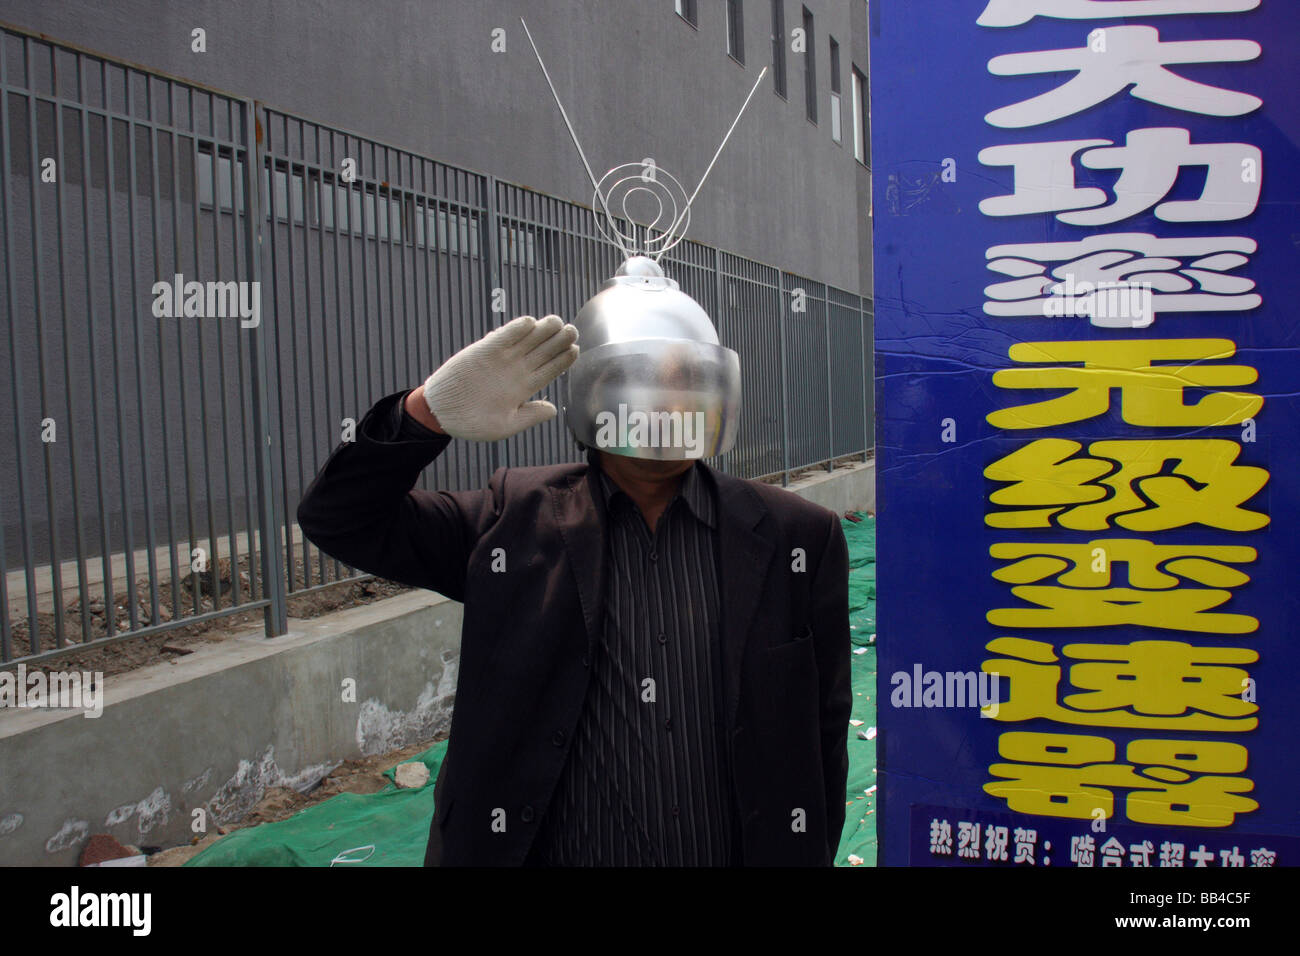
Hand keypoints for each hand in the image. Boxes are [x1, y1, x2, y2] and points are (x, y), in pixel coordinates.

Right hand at [420, 314, 578, 440]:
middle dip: (558, 341)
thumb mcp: (505, 426)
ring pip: (527, 340)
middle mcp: (515, 371)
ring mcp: (501, 359)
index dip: (563, 360)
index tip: (575, 350)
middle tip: (572, 331)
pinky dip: (515, 329)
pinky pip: (503, 337)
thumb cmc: (472, 424)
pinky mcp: (483, 350)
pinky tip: (529, 323)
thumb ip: (529, 416)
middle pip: (543, 352)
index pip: (550, 370)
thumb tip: (553, 409)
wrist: (442, 414)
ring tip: (556, 322)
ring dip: (541, 330)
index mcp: (524, 388)